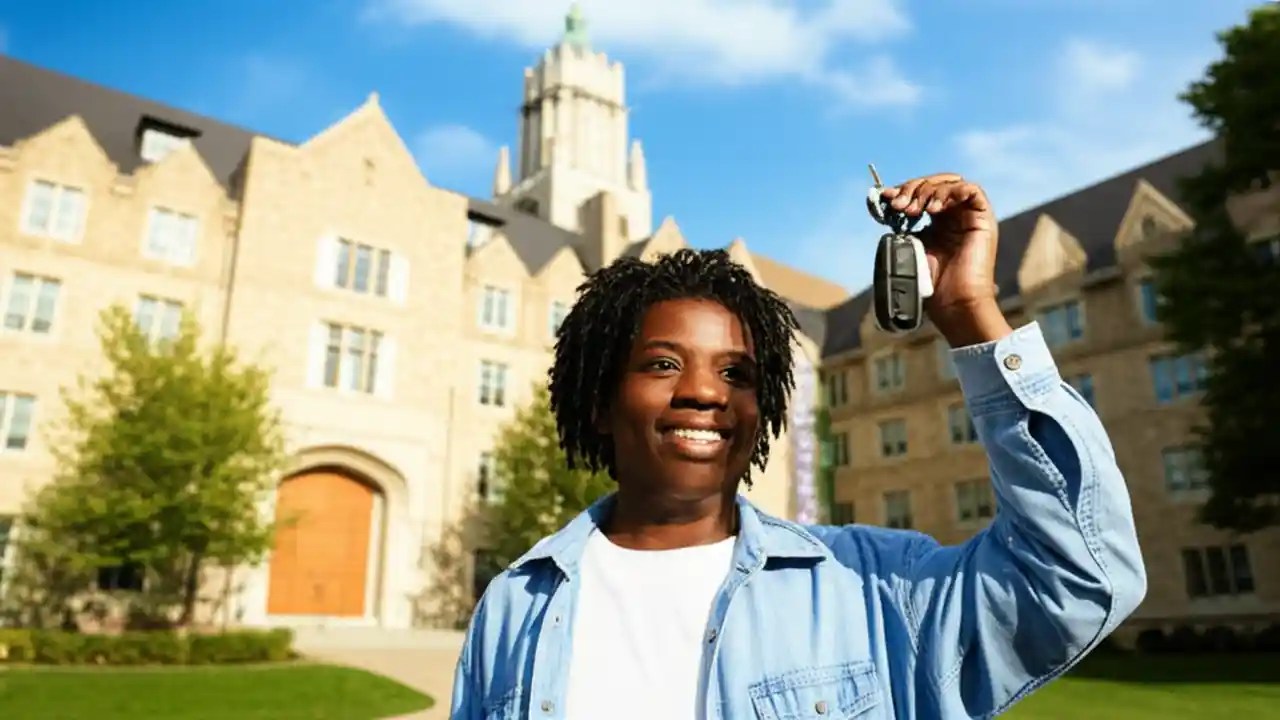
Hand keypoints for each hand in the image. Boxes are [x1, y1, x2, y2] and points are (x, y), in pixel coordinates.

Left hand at [880, 174, 1011, 345]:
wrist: (953, 303)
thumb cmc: (932, 282)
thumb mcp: (911, 245)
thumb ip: (903, 223)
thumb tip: (887, 199)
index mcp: (939, 221)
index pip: (922, 192)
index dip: (904, 190)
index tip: (886, 198)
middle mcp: (955, 215)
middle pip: (934, 183)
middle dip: (913, 189)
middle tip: (899, 205)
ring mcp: (970, 216)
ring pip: (950, 183)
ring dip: (927, 190)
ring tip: (913, 210)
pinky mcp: (983, 219)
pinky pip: (971, 190)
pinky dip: (950, 193)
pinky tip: (934, 209)